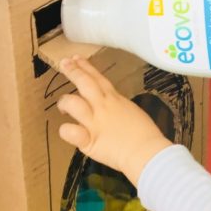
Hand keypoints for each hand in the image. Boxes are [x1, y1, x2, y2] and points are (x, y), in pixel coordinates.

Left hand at [57, 57, 171, 185]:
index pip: (98, 78)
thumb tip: (111, 107)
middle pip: (85, 83)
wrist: (147, 152)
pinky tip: (69, 131)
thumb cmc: (146, 135)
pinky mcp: (89, 140)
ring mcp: (94, 123)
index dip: (86, 67)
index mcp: (115, 100)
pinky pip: (69, 131)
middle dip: (73, 71)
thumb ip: (118, 107)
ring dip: (65, 102)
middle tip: (63, 63)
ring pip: (72, 103)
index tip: (76, 59)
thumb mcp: (133, 112)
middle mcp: (103, 107)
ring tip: (63, 107)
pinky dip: (66, 130)